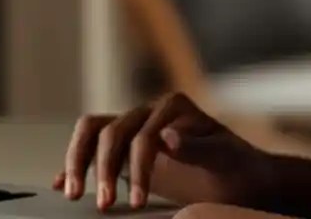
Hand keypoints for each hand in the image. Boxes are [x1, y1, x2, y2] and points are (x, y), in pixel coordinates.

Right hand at [53, 92, 273, 212]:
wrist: (248, 179)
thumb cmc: (240, 167)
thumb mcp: (225, 159)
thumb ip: (197, 147)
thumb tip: (166, 137)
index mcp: (172, 107)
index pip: (142, 135)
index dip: (138, 169)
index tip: (139, 202)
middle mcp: (149, 112)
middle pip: (108, 130)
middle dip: (100, 168)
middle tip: (103, 204)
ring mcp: (136, 128)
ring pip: (93, 134)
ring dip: (79, 162)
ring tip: (73, 194)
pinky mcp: (128, 149)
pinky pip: (94, 148)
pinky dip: (77, 165)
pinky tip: (62, 184)